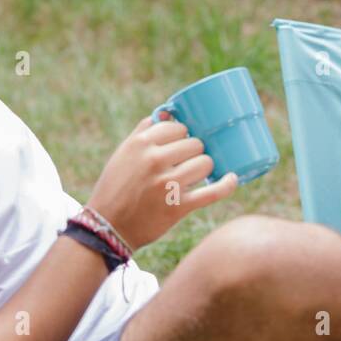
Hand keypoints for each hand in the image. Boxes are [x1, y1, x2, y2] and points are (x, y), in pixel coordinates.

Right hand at [85, 114, 237, 249]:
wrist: (107, 227)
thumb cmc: (115, 187)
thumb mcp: (123, 153)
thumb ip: (144, 130)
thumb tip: (168, 113)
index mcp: (141, 143)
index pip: (179, 127)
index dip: (183, 136)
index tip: (181, 146)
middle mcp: (155, 160)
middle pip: (195, 144)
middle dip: (195, 152)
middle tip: (188, 162)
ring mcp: (168, 184)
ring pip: (205, 163)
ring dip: (205, 168)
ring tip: (197, 174)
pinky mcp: (178, 207)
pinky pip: (212, 192)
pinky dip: (226, 185)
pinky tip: (232, 179)